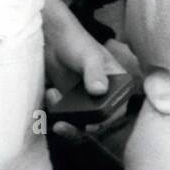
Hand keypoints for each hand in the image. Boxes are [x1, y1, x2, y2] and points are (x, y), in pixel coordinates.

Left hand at [43, 20, 127, 137]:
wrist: (54, 40)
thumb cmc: (77, 42)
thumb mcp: (89, 56)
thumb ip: (95, 72)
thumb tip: (99, 91)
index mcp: (118, 84)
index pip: (117, 109)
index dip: (105, 121)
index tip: (89, 125)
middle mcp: (105, 94)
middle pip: (99, 122)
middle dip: (81, 128)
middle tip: (63, 126)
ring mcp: (87, 100)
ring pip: (82, 124)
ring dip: (68, 126)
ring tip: (56, 120)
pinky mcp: (71, 102)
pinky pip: (67, 117)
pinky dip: (57, 113)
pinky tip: (51, 94)